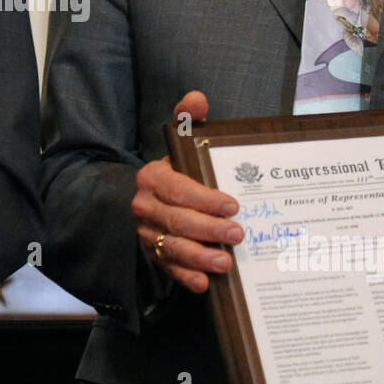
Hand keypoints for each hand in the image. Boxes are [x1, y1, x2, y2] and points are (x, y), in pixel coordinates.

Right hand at [132, 90, 241, 293]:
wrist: (156, 196)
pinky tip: (204, 283)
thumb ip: (188, 119)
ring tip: (226, 263)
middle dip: (208, 229)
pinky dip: (186, 277)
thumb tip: (197, 99)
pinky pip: (168, 268)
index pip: (178, 189)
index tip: (232, 205)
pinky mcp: (154, 253)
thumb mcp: (183, 142)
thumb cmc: (180, 170)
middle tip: (238, 234)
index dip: (205, 199)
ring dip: (199, 257)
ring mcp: (148, 232)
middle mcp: (145, 206)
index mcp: (152, 178)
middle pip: (177, 221)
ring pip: (172, 247)